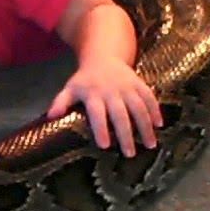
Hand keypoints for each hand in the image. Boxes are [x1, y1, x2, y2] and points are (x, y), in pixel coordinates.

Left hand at [47, 57, 162, 155]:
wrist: (103, 56)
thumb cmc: (85, 80)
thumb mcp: (70, 88)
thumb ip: (61, 102)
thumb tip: (49, 116)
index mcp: (93, 94)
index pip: (97, 113)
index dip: (100, 128)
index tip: (104, 145)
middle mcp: (112, 91)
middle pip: (120, 114)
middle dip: (125, 134)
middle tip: (130, 154)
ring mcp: (127, 87)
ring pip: (139, 107)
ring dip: (145, 126)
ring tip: (150, 145)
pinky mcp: (139, 84)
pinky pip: (150, 97)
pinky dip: (156, 110)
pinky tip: (159, 125)